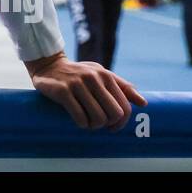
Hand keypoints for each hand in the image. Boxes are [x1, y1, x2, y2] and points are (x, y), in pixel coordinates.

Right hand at [25, 51, 145, 129]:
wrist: (48, 65)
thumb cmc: (78, 73)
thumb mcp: (100, 74)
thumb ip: (122, 86)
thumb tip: (143, 103)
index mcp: (106, 75)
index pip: (124, 107)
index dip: (121, 123)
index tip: (112, 127)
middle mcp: (94, 78)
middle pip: (113, 114)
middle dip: (108, 124)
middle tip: (99, 124)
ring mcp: (78, 84)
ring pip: (98, 118)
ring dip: (93, 126)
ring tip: (88, 122)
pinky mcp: (63, 91)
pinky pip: (80, 118)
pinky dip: (82, 124)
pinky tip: (79, 121)